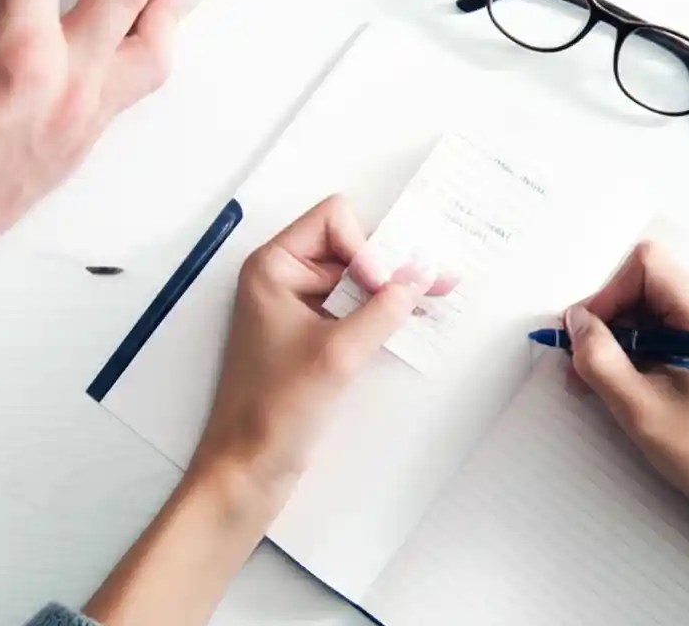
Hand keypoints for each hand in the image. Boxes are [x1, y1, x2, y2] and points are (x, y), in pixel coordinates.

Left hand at [195, 195, 442, 489]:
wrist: (248, 468)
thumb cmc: (276, 410)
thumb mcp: (338, 353)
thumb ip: (384, 309)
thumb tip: (422, 274)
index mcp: (273, 267)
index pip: (334, 220)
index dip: (366, 248)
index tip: (377, 290)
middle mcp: (283, 278)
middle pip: (350, 246)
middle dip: (390, 263)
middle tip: (438, 280)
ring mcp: (297, 307)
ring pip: (356, 279)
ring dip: (392, 288)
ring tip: (440, 293)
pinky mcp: (311, 336)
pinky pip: (353, 308)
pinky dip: (382, 311)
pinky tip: (415, 314)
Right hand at [564, 242, 688, 516]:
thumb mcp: (637, 406)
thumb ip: (598, 357)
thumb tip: (574, 320)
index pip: (645, 266)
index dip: (606, 294)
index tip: (585, 335)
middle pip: (647, 286)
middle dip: (609, 323)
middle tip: (580, 366)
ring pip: (653, 307)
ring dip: (621, 340)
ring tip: (599, 382)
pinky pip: (669, 325)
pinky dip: (641, 348)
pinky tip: (628, 381)